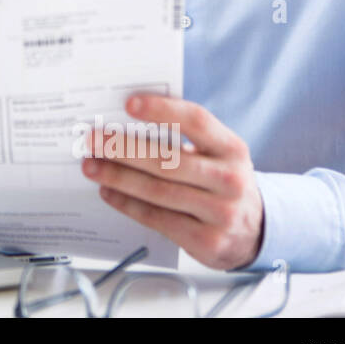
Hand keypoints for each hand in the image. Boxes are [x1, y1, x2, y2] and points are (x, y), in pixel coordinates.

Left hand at [81, 94, 264, 269]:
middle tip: (93, 139)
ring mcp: (221, 213)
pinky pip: (158, 219)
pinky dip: (127, 203)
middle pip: (169, 160)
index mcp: (232, 148)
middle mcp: (230, 180)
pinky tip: (108, 191)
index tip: (128, 103)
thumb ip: (184, 138)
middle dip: (124, 148)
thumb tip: (126, 121)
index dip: (163, 110)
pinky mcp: (207, 241)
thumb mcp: (216, 155)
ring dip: (119, 177)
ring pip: (159, 191)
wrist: (253, 231)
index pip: (197, 121)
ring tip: (91, 166)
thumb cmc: (219, 181)